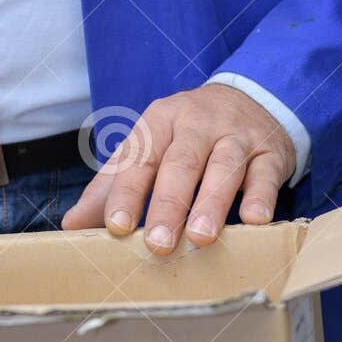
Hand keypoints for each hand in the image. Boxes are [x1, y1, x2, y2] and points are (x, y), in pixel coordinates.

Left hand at [61, 83, 295, 251]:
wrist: (250, 98)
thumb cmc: (187, 134)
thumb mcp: (148, 146)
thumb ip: (112, 185)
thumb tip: (72, 225)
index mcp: (159, 122)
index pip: (140, 158)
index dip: (126, 192)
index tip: (116, 226)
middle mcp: (197, 124)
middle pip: (181, 163)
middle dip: (168, 204)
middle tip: (158, 244)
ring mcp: (236, 136)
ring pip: (223, 167)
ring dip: (211, 202)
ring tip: (200, 238)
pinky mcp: (269, 152)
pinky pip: (265, 174)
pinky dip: (260, 196)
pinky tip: (253, 220)